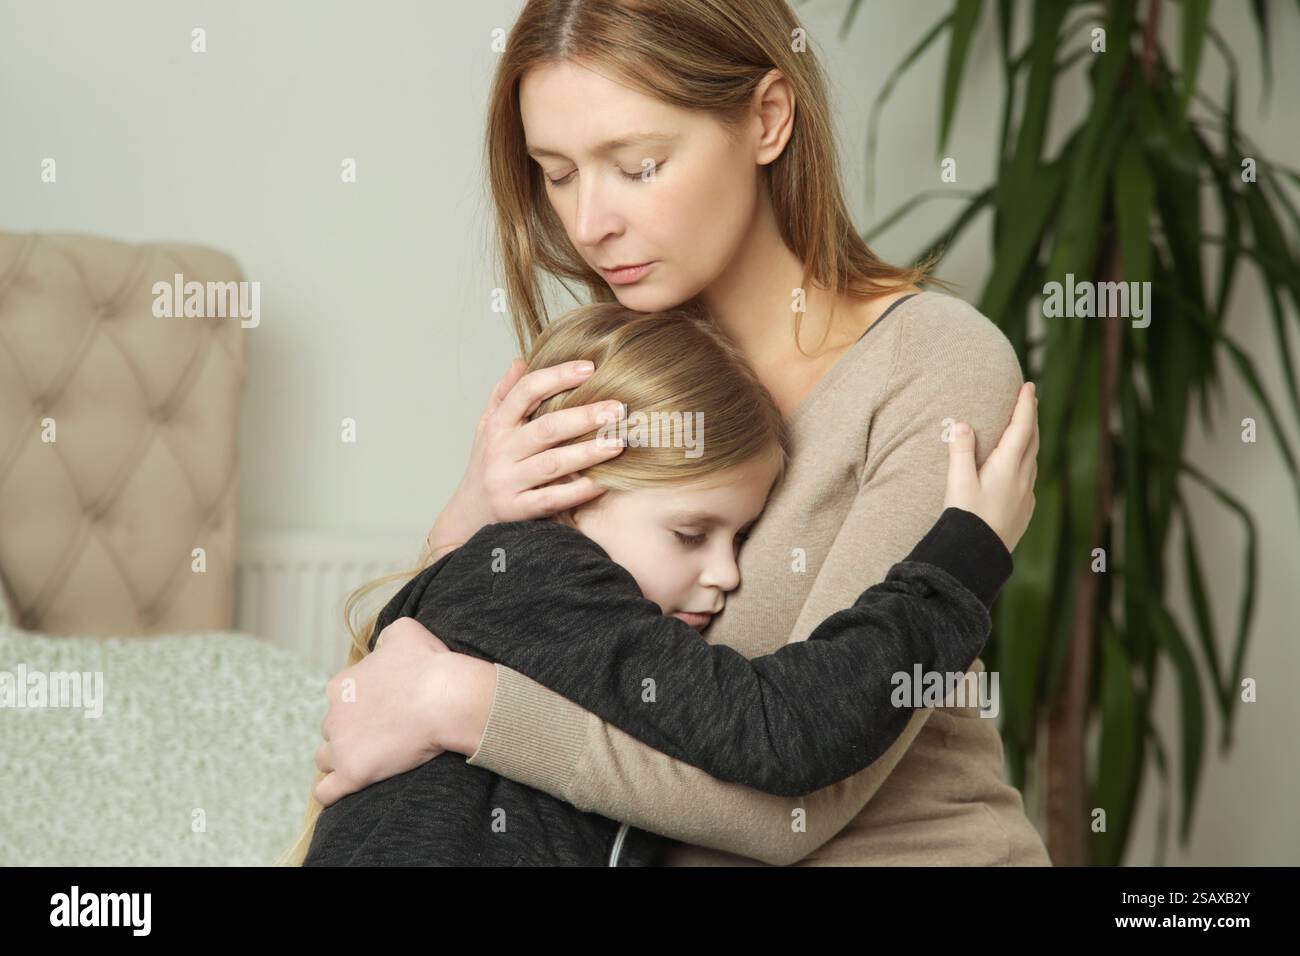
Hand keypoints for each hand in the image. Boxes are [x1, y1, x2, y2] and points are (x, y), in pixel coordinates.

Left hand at [314, 617, 452, 806]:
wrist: (446, 698)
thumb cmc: (429, 664)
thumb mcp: (403, 632)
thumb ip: (384, 640)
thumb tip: (382, 649)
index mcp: (342, 685)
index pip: (339, 700)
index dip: (360, 706)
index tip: (385, 710)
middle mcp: (334, 714)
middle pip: (334, 729)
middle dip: (353, 733)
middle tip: (386, 734)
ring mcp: (341, 746)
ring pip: (326, 759)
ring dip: (344, 760)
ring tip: (372, 761)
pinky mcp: (352, 773)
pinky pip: (326, 792)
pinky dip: (334, 791)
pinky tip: (349, 788)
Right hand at [427, 359, 626, 557]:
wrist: (468, 514)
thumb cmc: (488, 463)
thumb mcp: (488, 426)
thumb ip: (505, 394)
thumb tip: (521, 361)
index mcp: (497, 425)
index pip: (526, 392)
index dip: (557, 376)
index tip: (590, 368)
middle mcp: (501, 451)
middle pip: (545, 428)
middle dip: (583, 416)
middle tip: (617, 409)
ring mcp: (507, 482)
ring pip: (552, 464)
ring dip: (587, 453)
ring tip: (618, 443)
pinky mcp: (517, 510)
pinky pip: (551, 499)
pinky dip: (578, 491)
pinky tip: (603, 482)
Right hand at [942, 382, 1038, 552]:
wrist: (977, 557)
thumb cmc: (966, 519)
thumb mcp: (958, 482)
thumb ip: (961, 451)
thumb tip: (963, 423)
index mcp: (1007, 467)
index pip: (1021, 428)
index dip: (1025, 405)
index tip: (1029, 386)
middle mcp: (1022, 479)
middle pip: (1032, 441)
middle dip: (1031, 418)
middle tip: (1030, 399)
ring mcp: (1026, 496)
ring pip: (1032, 460)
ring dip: (1030, 440)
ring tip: (1025, 429)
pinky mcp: (1024, 511)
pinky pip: (1029, 478)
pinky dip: (1027, 463)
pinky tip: (1020, 469)